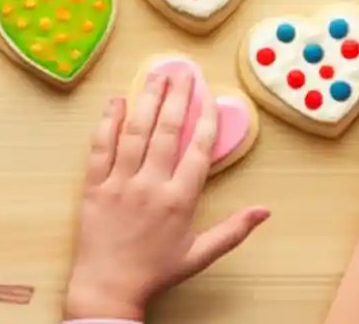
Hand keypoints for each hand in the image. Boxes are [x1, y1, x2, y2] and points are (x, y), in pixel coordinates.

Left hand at [64, 72, 268, 319]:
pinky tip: (117, 102)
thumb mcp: (201, 254)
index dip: (206, 121)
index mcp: (179, 201)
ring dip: (146, 100)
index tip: (211, 98)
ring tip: (155, 76)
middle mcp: (150, 186)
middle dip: (177, 98)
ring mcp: (119, 183)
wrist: (109, 286)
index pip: (198, 151)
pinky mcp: (93, 185)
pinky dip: (108, 122)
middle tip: (183, 72)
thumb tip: (265, 210)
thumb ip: (233, 230)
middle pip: (166, 132)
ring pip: (134, 133)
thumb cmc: (156, 271)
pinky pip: (100, 147)